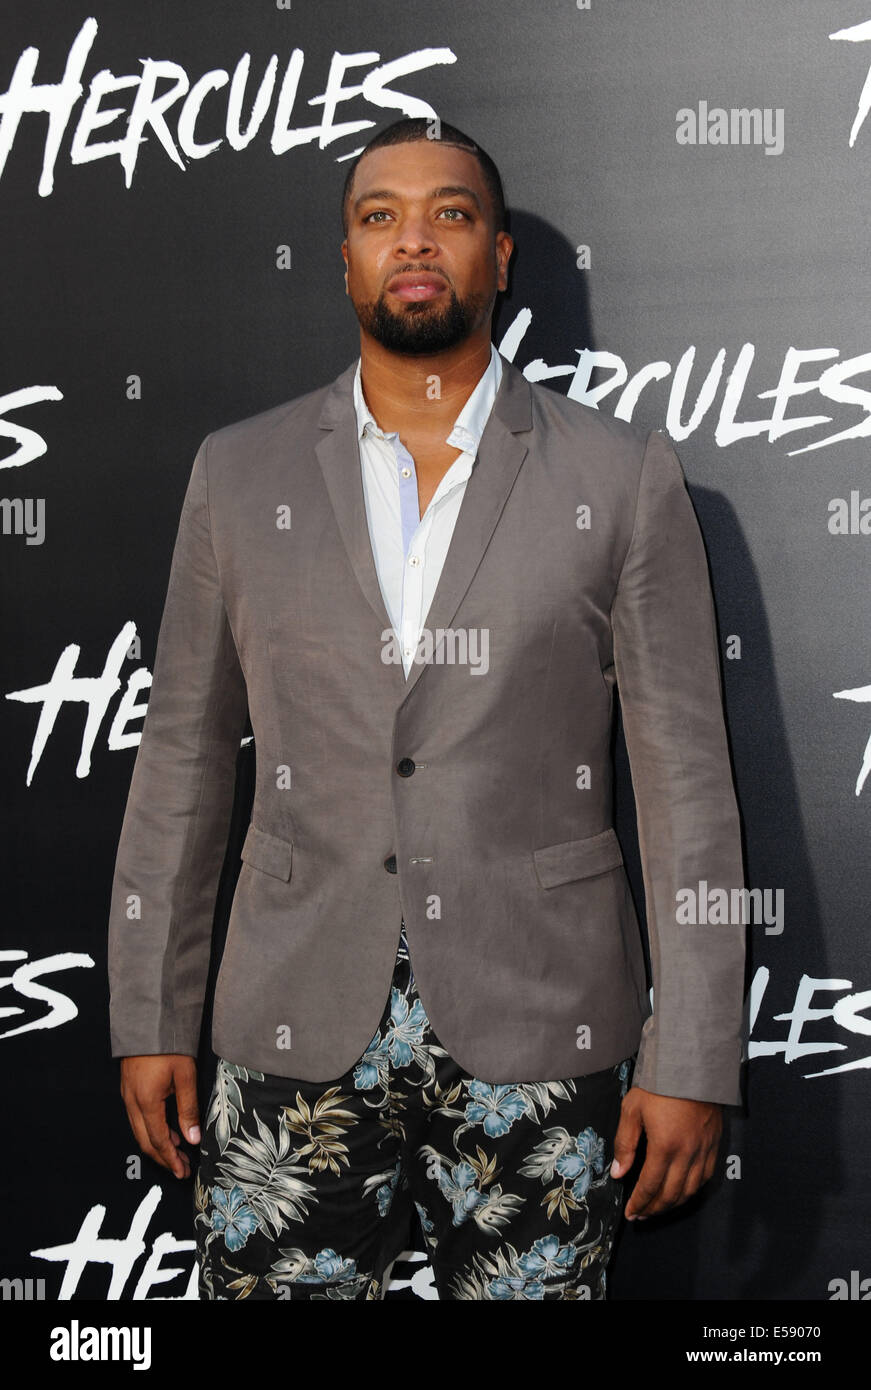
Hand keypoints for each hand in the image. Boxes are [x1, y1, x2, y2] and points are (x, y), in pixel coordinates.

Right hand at [120, 1054, 200, 1179]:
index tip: (182, 1172)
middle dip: (163, 1158)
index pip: (158, 1140)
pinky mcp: (129, 1087)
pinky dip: (152, 1129)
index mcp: (146, 1102)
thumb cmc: (169, 1045)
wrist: (148, 1019)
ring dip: (158, 1144)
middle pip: (145, 1140)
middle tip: (180, 1170)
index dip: (171, 1159)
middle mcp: (132, 1102)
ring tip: (178, 1152)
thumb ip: (188, 1109)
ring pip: (140, 1130)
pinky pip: (138, 1117)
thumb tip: (193, 1139)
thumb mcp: (185, 1075)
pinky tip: (167, 1129)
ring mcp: (128, 1095)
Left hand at [610, 1085, 721, 1219]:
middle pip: (672, 1194)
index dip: (640, 1203)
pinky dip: (692, 1190)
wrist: (692, 1064)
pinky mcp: (714, 1143)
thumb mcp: (632, 1109)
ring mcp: (704, 1149)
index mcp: (665, 1146)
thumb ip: (625, 1143)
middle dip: (655, 1209)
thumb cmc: (659, 1084)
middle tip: (641, 1215)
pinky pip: (706, 1176)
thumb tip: (618, 1172)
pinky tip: (682, 1191)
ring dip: (673, 1204)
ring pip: (691, 1189)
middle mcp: (688, 1153)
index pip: (651, 1186)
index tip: (631, 1213)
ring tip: (658, 1208)